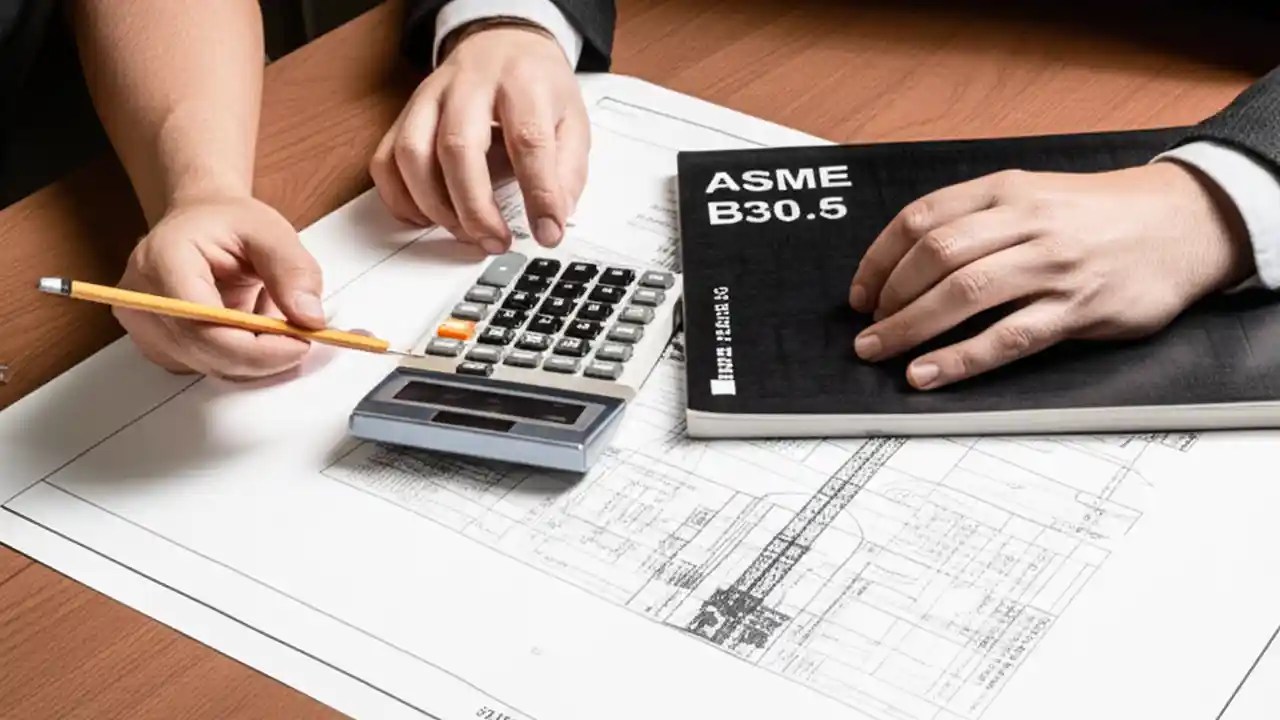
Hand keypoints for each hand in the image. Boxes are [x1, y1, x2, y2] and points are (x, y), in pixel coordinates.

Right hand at [115, 196, 325, 379]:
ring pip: (208, 365)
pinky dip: (239, 359)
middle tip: (301, 338)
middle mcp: (140, 298)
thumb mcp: (271, 232)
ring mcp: (141, 325)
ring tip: (274, 325)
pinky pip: (204, 365)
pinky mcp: (155, 344)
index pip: (205, 327)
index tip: (301, 342)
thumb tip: (310, 319)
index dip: (257, 348)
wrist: (201, 222)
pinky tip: (252, 332)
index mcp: (163, 261)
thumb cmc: (230, 223)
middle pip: (206, 353)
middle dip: (263, 356)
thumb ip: (294, 271)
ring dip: (253, 358)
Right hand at [370, 22, 587, 253]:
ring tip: (465, 232)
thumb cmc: (535, 85)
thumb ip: (568, 170)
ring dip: (436, 206)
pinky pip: (385, 160)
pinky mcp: (404, 115)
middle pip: (458, 147)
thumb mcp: (572, 120)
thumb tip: (553, 220)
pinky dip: (401, 199)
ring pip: (412, 154)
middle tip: (494, 241)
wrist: (502, 42)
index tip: (547, 232)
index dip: (539, 193)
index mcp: (521, 82)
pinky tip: (428, 217)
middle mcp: (469, 85)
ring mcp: (429, 98)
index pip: (528, 139)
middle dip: (475, 207)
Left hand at [848, 163, 1252, 389]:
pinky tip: (928, 373)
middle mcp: (1026, 222)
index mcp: (1006, 190)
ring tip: (879, 351)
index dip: (878, 259)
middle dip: (888, 296)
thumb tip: (906, 261)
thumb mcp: (1034, 194)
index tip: (859, 291)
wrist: (1184, 221)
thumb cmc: (1097, 215)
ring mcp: (1051, 265)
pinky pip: (1006, 337)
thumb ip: (977, 218)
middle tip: (866, 329)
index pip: (921, 218)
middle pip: (935, 255)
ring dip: (910, 328)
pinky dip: (959, 359)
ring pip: (963, 294)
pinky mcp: (1076, 308)